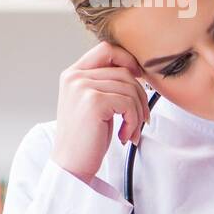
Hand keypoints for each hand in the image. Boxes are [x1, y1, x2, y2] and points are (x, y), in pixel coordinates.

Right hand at [52, 41, 150, 181]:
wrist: (72, 164)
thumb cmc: (88, 136)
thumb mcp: (94, 102)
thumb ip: (106, 83)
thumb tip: (137, 70)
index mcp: (73, 73)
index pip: (107, 49)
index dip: (129, 61)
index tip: (140, 80)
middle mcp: (74, 76)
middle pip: (125, 72)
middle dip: (140, 97)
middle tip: (141, 119)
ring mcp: (82, 87)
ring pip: (130, 89)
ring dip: (138, 114)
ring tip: (131, 131)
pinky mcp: (93, 101)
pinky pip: (129, 104)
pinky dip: (133, 122)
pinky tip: (125, 136)